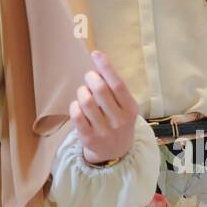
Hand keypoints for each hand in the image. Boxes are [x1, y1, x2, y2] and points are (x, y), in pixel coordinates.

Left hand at [69, 50, 139, 164]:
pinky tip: (78, 105)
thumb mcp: (124, 106)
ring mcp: (103, 131)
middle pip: (100, 90)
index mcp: (131, 110)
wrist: (115, 153)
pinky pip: (76, 115)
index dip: (106, 68)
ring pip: (86, 102)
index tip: (96, 54)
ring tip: (84, 92)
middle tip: (89, 76)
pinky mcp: (88, 139)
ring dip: (82, 91)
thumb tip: (98, 64)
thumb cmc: (118, 121)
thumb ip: (114, 89)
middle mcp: (119, 121)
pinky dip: (75, 105)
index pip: (118, 85)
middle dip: (91, 77)